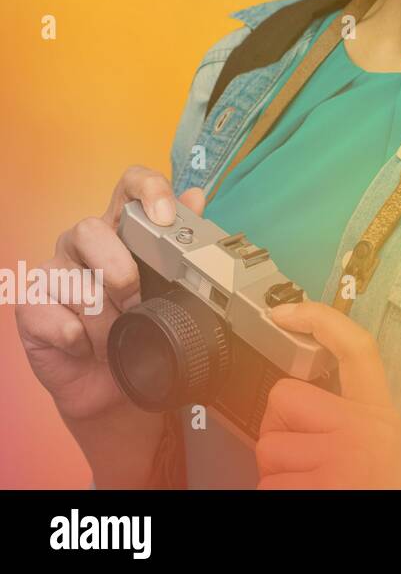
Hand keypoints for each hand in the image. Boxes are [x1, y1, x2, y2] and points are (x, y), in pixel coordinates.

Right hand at [16, 165, 205, 485]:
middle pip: (90, 228)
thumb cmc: (146, 328)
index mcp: (124, 229)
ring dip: (98, 309)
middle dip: (118, 266)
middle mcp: (85, 243)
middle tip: (135, 297)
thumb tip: (196, 197)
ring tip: (115, 329)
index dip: (147, 189)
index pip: (129, 185)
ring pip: (68, 273)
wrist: (119, 387)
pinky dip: (73, 333)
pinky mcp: (31, 306)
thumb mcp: (172, 287)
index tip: (166, 215)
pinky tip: (86, 345)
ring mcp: (54, 273)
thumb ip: (184, 240)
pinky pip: (44, 310)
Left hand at [255, 299, 400, 488]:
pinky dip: (274, 497)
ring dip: (275, 474)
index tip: (288, 310)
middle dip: (278, 430)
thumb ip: (342, 417)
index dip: (322, 318)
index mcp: (378, 415)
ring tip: (309, 487)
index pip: (357, 349)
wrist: (384, 546)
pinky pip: (264, 485)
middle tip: (305, 462)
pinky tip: (305, 499)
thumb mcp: (370, 446)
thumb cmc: (368, 489)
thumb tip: (289, 400)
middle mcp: (363, 430)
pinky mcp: (316, 487)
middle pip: (283, 399)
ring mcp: (339, 459)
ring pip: (266, 447)